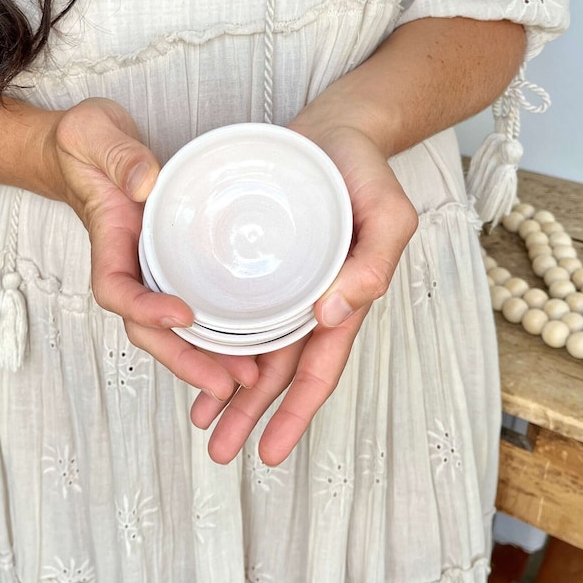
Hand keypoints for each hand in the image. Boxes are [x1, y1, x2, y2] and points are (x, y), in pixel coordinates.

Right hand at [46, 98, 258, 397]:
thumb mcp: (95, 134)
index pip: (115, 289)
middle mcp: (130, 265)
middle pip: (148, 328)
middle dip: (184, 359)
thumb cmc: (87, 144)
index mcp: (109, 239)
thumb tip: (145, 184)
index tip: (181, 314)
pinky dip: (213, 334)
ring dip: (205, 358)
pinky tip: (246, 349)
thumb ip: (119, 156)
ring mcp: (151, 269)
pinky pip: (190, 308)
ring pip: (171, 329)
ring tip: (247, 378)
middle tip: (225, 382)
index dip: (144, 309)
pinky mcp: (173, 265)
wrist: (89, 150)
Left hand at [191, 124, 417, 465]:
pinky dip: (216, 340)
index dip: (295, 413)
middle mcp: (312, 303)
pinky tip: (194, 357)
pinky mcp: (258, 266)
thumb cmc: (365, 172)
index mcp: (343, 301)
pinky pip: (236, 312)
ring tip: (201, 422)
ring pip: (253, 350)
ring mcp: (284, 286)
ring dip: (228, 390)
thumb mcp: (387, 214)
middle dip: (250, 415)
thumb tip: (333, 316)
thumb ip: (372, 265)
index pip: (319, 370)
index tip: (269, 452)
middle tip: (219, 451)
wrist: (335, 131)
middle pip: (278, 373)